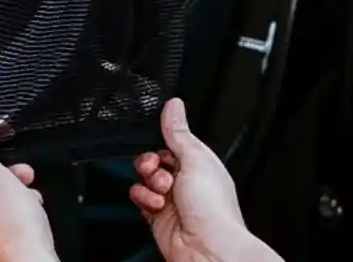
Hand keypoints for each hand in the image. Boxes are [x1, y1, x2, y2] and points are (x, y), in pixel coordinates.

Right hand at [130, 98, 281, 261]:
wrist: (208, 247)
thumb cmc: (213, 208)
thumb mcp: (195, 159)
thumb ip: (178, 132)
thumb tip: (174, 105)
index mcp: (200, 164)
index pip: (172, 144)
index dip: (161, 143)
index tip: (159, 146)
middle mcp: (186, 181)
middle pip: (154, 160)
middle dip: (151, 165)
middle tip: (159, 171)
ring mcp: (170, 199)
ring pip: (143, 179)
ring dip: (148, 184)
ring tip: (163, 193)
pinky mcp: (156, 215)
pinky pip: (139, 198)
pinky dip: (144, 200)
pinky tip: (157, 206)